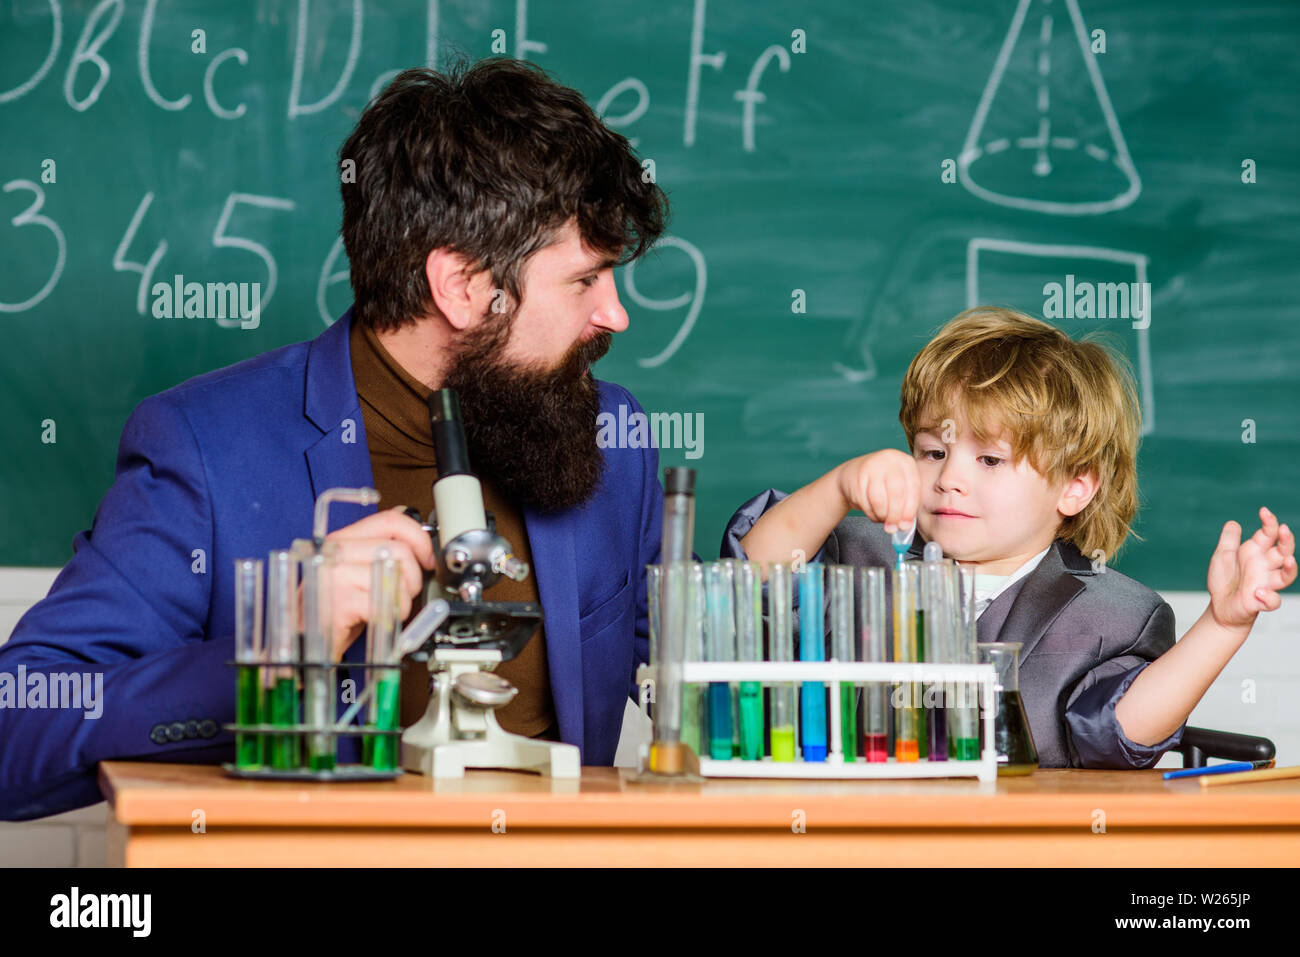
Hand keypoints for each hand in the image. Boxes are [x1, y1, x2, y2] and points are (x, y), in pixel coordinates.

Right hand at [301, 507, 435, 660]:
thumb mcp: (357, 574)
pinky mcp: (339, 598)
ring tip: (386, 609)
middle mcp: (335, 551)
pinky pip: (385, 601)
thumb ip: (380, 554)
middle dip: (413, 577)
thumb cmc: (333, 612)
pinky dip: (391, 615)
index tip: (427, 558)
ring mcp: (334, 573)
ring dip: (402, 600)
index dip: (418, 537)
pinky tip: (378, 620)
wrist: (303, 646)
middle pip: (399, 550)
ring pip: (396, 575)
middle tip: (403, 594)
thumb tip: (419, 545)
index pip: (390, 520)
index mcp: (341, 539)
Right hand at [834, 449, 919, 533]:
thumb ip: (906, 506)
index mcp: (906, 462)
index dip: (910, 510)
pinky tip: (873, 511)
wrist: (853, 473)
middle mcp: (889, 460)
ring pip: (879, 501)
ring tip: (882, 517)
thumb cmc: (882, 482)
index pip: (913, 488)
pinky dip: (871, 513)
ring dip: (881, 516)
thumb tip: (903, 526)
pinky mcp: (857, 478)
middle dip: (895, 515)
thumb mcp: (900, 487)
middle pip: (897, 493)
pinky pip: (865, 503)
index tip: (905, 525)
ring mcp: (872, 467)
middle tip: (893, 527)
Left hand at [1207, 506, 1295, 630]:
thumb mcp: (1222, 556)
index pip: (1268, 535)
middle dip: (1286, 541)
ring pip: (1286, 575)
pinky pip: (1273, 600)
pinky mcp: (1261, 601)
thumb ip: (1229, 540)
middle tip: (1283, 530)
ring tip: (1289, 559)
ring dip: (1291, 568)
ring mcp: (1265, 583)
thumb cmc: (1224, 580)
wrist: (1220, 605)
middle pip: (1283, 551)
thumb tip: (1233, 522)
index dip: (1269, 523)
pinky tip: (1258, 592)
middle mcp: (1264, 566)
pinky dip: (1269, 597)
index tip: (1264, 511)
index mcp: (1255, 552)